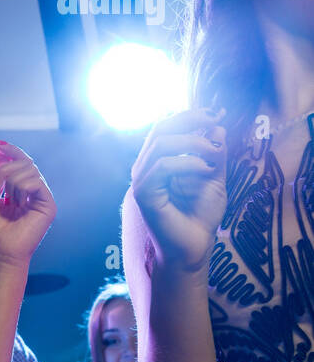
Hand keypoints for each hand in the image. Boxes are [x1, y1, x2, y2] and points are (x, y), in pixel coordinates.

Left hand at [0, 140, 55, 267]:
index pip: (20, 165)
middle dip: (6, 167)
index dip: (11, 152)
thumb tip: (1, 151)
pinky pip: (36, 182)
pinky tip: (14, 196)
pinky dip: (21, 184)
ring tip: (3, 194)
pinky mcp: (48, 206)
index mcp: (20, 193)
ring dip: (10, 177)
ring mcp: (41, 199)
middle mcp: (33, 194)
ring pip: (30, 170)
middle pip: (25, 163)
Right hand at [129, 106, 227, 271]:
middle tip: (213, 119)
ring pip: (160, 145)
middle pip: (159, 129)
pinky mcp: (144, 194)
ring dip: (192, 142)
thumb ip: (214, 154)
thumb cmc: (200, 215)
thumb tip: (217, 127)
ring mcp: (142, 180)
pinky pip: (162, 167)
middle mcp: (146, 167)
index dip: (187, 115)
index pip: (165, 128)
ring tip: (215, 151)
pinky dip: (187, 163)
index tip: (214, 113)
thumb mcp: (214, 178)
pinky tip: (207, 169)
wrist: (193, 247)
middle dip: (188, 120)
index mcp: (158, 161)